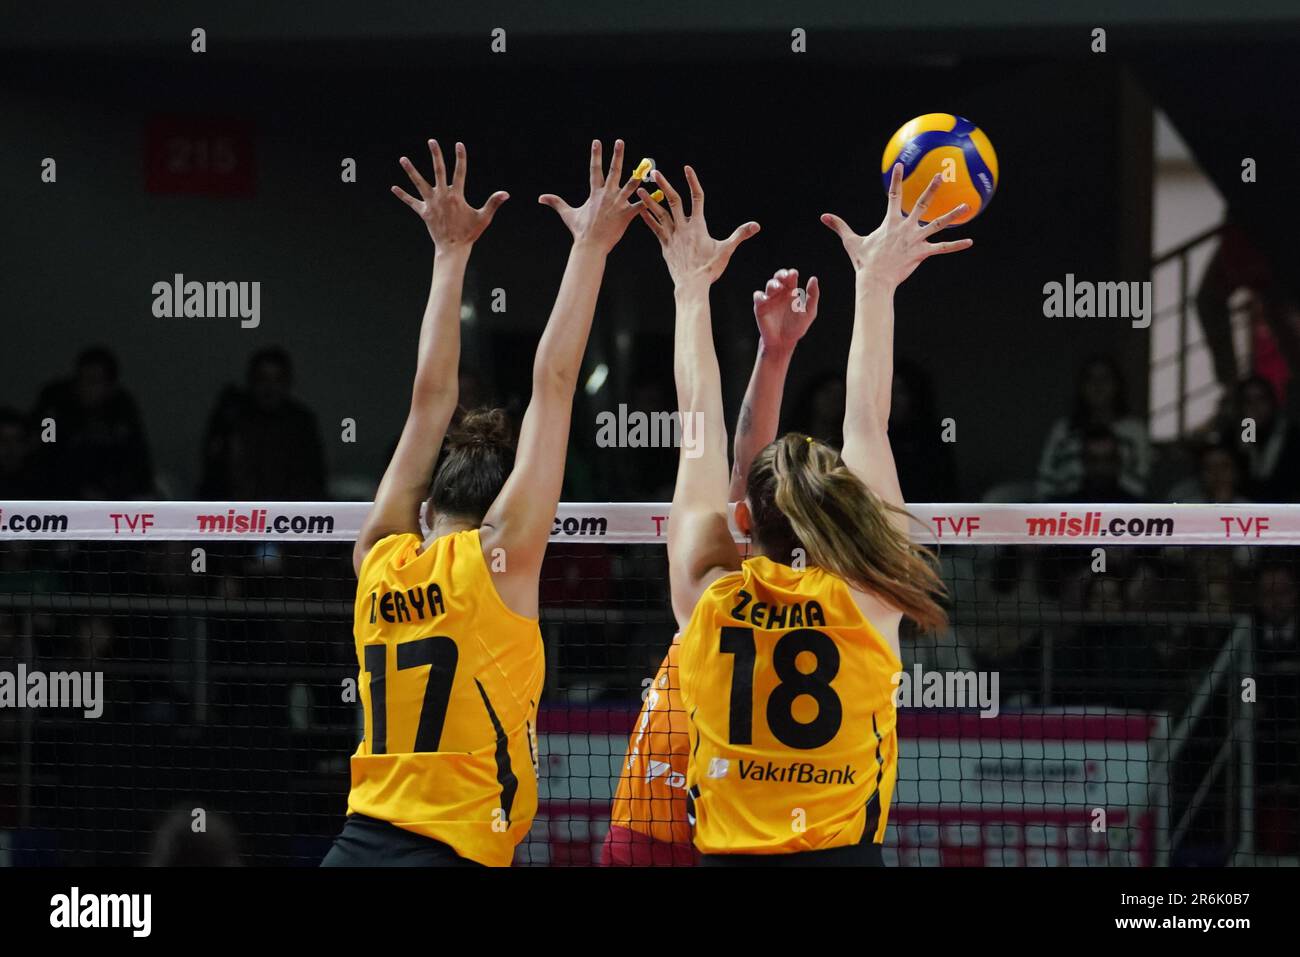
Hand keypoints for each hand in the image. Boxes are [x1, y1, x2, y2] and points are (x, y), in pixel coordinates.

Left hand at [391, 140, 507, 249]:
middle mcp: (442, 196)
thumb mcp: (483, 218)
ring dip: (411, 171)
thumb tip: (506, 193)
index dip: (460, 158)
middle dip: (436, 155)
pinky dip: (403, 195)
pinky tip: (393, 188)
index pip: (460, 172)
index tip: (459, 144)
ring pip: (419, 183)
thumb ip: (493, 203)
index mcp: (456, 196)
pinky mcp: (423, 212)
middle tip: (432, 141)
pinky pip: (411, 202)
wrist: (453, 248)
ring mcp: (431, 203)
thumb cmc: (469, 233)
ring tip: (403, 159)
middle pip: (438, 171)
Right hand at [539, 139, 642, 252]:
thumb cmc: (580, 231)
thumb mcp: (568, 214)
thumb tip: (541, 198)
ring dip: (639, 175)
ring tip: (646, 164)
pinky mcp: (627, 215)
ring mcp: (618, 204)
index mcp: (595, 193)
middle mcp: (607, 195)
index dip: (595, 155)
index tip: (597, 141)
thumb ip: (556, 203)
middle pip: (614, 171)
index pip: (595, 169)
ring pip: (631, 185)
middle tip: (620, 141)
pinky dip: (648, 199)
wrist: (590, 246)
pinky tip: (658, 193)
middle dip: (617, 155)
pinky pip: (640, 205)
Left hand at [637, 165, 759, 286]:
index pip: (697, 198)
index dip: (693, 182)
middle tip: (655, 172)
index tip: (687, 168)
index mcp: (698, 226)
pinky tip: (641, 211)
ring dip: (649, 200)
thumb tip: (756, 225)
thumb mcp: (726, 250)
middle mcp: (683, 227)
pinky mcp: (665, 246)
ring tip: (639, 188)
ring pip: (659, 213)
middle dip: (664, 185)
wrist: (692, 285)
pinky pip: (655, 229)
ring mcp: (672, 236)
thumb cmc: (709, 269)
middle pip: (673, 201)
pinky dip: (649, 219)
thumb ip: (740, 235)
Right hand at [753, 268, 818, 353]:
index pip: (790, 278)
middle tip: (785, 276)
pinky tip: (766, 299)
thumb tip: (813, 278)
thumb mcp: (809, 313)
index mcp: (791, 292)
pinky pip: (758, 296)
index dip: (791, 274)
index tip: (793, 274)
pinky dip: (760, 295)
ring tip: (778, 288)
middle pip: (778, 277)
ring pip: (769, 285)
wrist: (783, 342)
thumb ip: (812, 296)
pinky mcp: (760, 307)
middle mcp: (780, 294)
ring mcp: (770, 299)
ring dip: (773, 284)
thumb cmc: (796, 328)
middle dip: (781, 274)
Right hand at [821, 163, 971, 287]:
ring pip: (938, 224)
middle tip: (941, 175)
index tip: (900, 165)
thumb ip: (839, 226)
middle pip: (922, 203)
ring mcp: (916, 240)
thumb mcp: (851, 242)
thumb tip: (823, 216)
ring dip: (953, 214)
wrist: (874, 280)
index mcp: (890, 222)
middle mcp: (905, 227)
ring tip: (967, 206)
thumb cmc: (864, 262)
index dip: (896, 179)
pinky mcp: (922, 253)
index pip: (893, 194)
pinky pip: (942, 248)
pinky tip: (970, 241)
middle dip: (932, 188)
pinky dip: (956, 245)